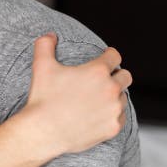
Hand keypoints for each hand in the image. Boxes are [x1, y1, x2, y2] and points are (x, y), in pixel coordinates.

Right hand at [21, 32, 132, 156]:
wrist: (42, 131)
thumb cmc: (42, 98)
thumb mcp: (41, 67)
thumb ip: (45, 45)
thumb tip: (50, 35)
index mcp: (97, 71)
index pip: (114, 56)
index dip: (108, 56)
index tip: (104, 60)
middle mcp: (110, 89)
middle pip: (125, 76)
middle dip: (115, 76)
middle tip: (101, 81)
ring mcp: (113, 109)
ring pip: (123, 98)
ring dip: (113, 97)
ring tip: (96, 100)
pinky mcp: (113, 127)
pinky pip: (120, 117)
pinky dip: (111, 115)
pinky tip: (97, 115)